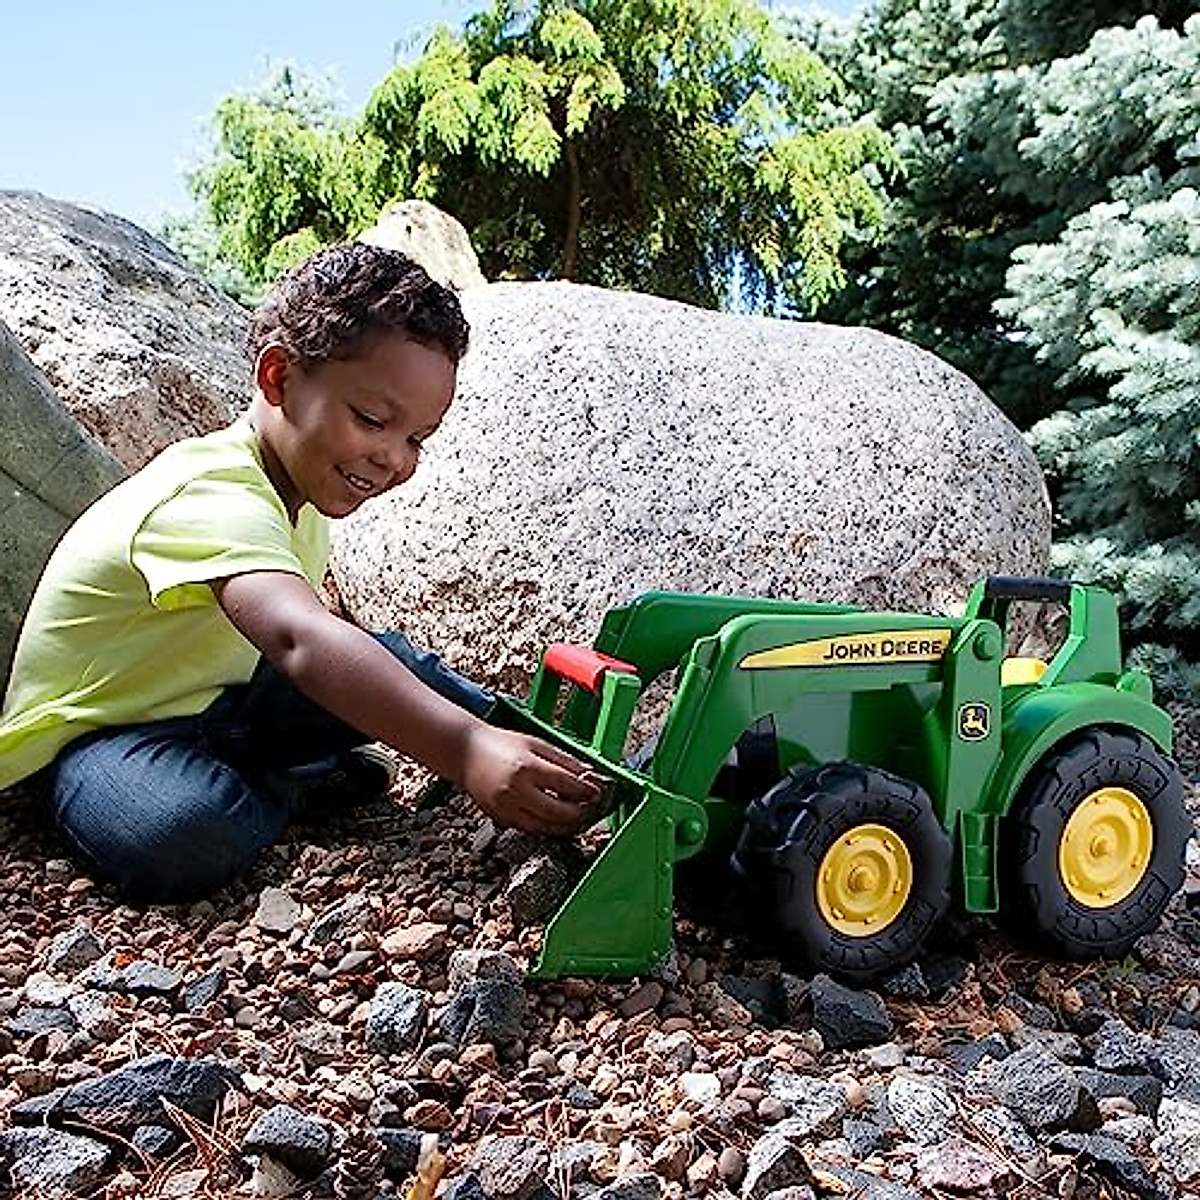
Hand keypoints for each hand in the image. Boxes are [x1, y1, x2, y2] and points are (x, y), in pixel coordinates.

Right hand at [460, 725, 601, 834]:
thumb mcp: (536, 744)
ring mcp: (506, 808)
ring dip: (567, 826)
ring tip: (579, 817)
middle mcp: (515, 791)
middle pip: (559, 812)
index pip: (567, 786)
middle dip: (580, 813)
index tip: (598, 792)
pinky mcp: (500, 818)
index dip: (587, 791)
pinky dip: (548, 827)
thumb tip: (589, 775)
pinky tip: (558, 820)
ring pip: (546, 828)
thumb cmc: (500, 743)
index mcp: (526, 768)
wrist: (464, 753)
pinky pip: (531, 829)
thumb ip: (564, 760)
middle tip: (592, 808)